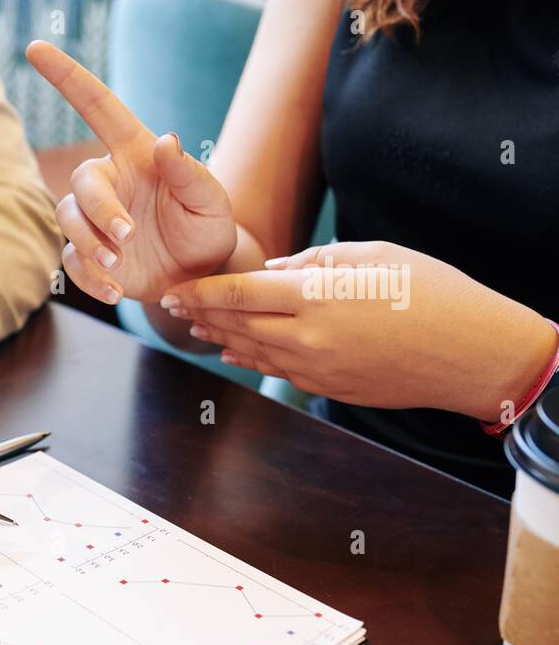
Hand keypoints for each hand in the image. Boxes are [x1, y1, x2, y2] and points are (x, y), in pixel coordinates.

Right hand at [25, 40, 236, 304]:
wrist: (201, 276)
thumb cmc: (208, 227)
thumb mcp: (210, 200)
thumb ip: (188, 172)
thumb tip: (165, 140)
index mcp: (134, 154)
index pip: (96, 106)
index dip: (67, 76)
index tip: (35, 48)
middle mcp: (109, 182)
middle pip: (79, 183)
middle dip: (97, 210)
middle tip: (127, 237)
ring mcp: (94, 221)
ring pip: (68, 223)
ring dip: (90, 245)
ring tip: (119, 265)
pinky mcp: (90, 257)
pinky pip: (72, 263)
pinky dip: (90, 278)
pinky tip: (115, 291)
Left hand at [160, 241, 558, 421]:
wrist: (472, 353)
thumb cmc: (432, 292)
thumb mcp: (375, 255)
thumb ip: (316, 261)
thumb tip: (273, 268)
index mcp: (317, 296)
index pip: (239, 293)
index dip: (199, 293)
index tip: (173, 292)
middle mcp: (308, 337)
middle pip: (236, 324)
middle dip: (199, 315)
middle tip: (172, 307)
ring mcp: (316, 369)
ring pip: (252, 352)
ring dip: (219, 339)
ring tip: (195, 329)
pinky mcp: (328, 388)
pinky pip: (277, 371)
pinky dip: (251, 359)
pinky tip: (234, 352)